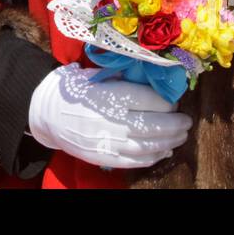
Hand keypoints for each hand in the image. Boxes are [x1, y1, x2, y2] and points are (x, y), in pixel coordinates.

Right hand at [26, 63, 190, 168]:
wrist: (46, 112)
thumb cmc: (74, 89)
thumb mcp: (97, 74)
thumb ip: (124, 77)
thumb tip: (153, 76)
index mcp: (110, 94)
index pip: (150, 100)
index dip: (168, 102)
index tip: (174, 101)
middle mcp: (111, 119)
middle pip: (154, 125)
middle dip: (175, 124)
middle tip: (187, 121)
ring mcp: (108, 140)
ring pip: (147, 145)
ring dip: (169, 141)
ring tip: (181, 136)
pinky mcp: (104, 156)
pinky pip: (135, 160)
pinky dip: (153, 156)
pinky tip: (164, 150)